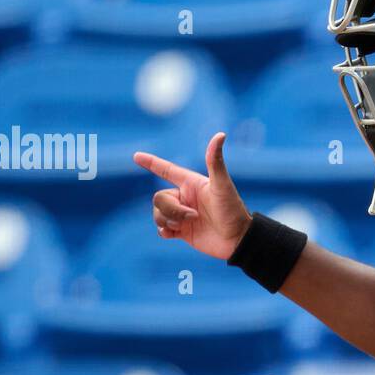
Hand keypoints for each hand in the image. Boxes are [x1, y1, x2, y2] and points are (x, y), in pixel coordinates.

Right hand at [135, 132, 253, 260]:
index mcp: (192, 184)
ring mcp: (183, 215)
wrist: (237, 240)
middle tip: (193, 216)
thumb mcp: (222, 185)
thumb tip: (220, 134)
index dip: (152, 163)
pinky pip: (161, 229)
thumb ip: (215, 162)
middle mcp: (185, 197)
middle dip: (171, 208)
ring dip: (169, 220)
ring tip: (187, 224)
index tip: (136, 156)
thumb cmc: (232, 210)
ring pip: (158, 213)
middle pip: (159, 198)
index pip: (167, 170)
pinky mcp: (182, 232)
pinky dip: (164, 231)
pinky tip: (172, 233)